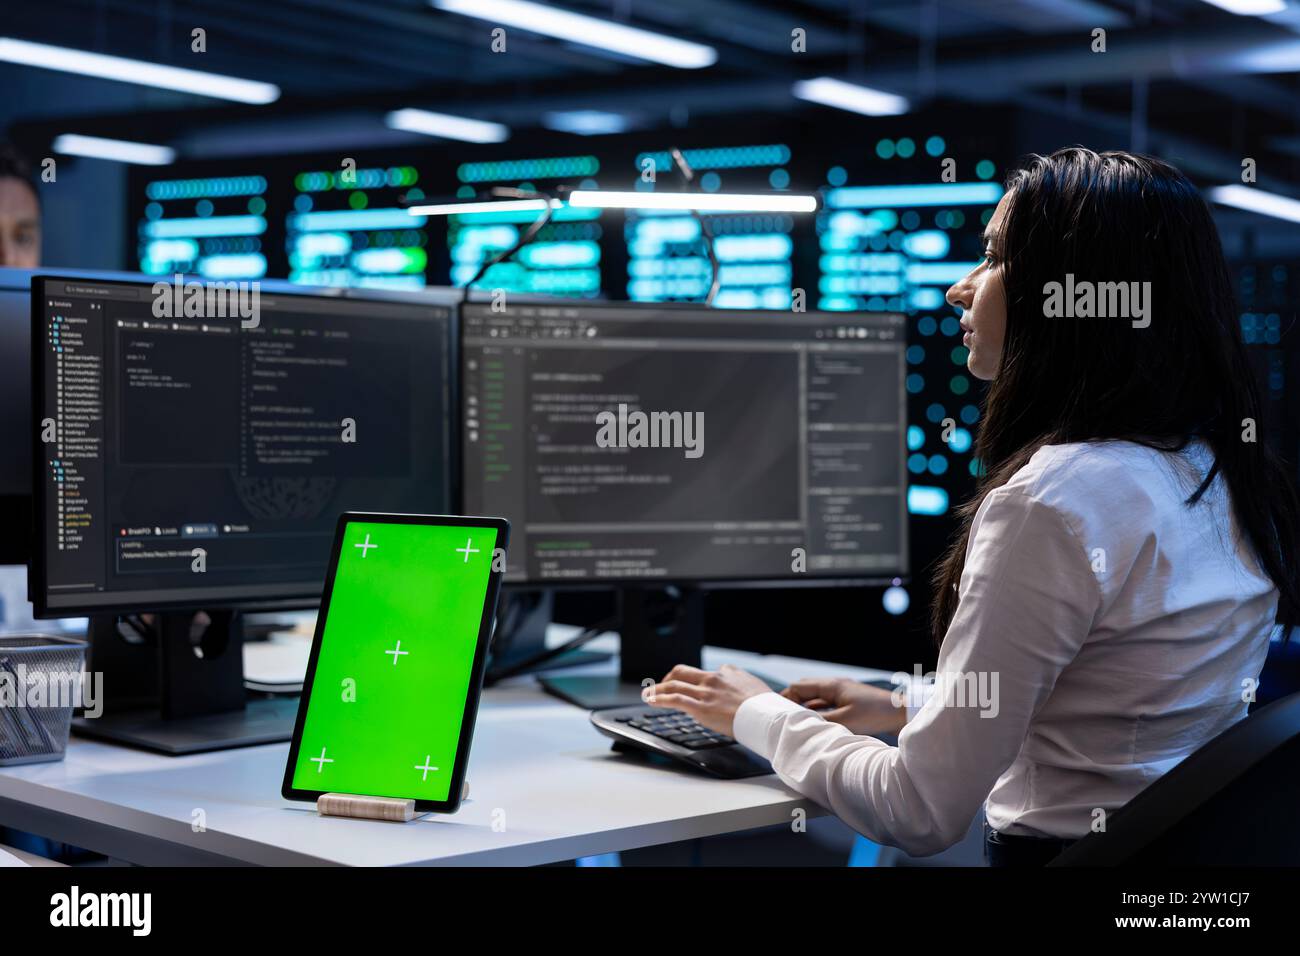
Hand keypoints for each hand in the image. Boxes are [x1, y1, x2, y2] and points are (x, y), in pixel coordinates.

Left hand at [642, 664, 774, 736]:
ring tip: (648, 693)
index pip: (708, 672)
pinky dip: (659, 698)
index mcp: (729, 674)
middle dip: (669, 678)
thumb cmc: (767, 708)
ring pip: (675, 685)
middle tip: (662, 685)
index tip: (692, 687)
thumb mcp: (758, 689)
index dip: (697, 681)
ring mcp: (706, 692)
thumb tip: (745, 692)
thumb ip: (746, 688)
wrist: (768, 716)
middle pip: (683, 672)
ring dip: (658, 689)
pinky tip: (651, 700)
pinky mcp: (701, 707)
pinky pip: (675, 699)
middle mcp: (715, 679)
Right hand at [781, 677, 906, 735]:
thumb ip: (821, 720)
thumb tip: (801, 722)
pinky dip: (818, 711)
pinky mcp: (850, 702)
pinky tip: (816, 722)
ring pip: (816, 698)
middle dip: (793, 701)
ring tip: (796, 720)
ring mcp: (842, 693)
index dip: (785, 697)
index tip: (776, 710)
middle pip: (806, 690)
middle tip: (783, 716)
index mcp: (831, 685)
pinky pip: (827, 704)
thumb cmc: (875, 713)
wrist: (901, 713)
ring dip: (806, 707)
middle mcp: (835, 686)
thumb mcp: (845, 720)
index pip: (799, 687)